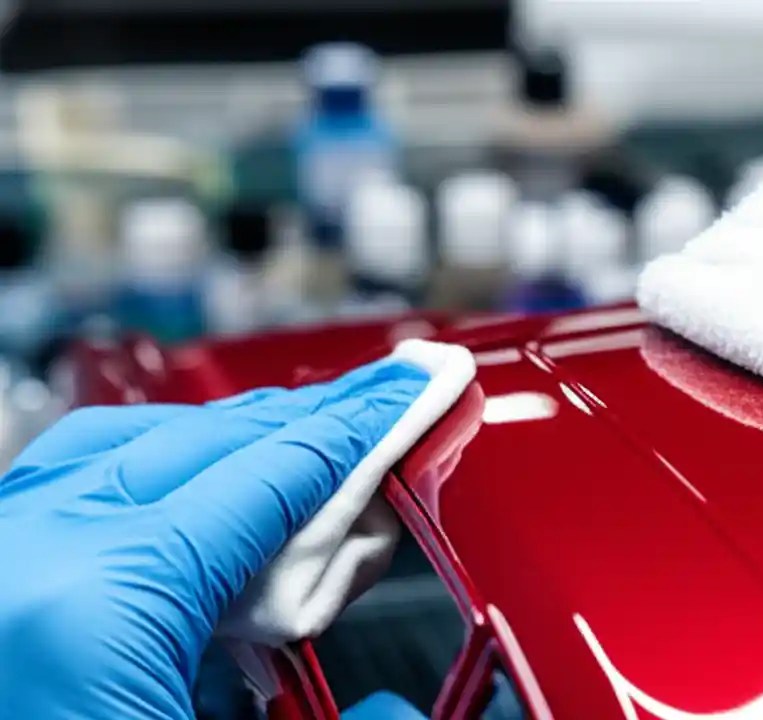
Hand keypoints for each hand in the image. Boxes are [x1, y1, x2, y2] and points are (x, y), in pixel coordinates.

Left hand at [0, 359, 428, 718]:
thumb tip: (399, 715)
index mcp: (94, 603)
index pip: (266, 473)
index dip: (356, 429)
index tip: (406, 390)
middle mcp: (18, 561)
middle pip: (195, 443)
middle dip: (298, 429)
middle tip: (373, 414)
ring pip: (114, 453)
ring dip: (218, 450)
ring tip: (292, 461)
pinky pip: (54, 498)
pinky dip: (142, 488)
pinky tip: (190, 523)